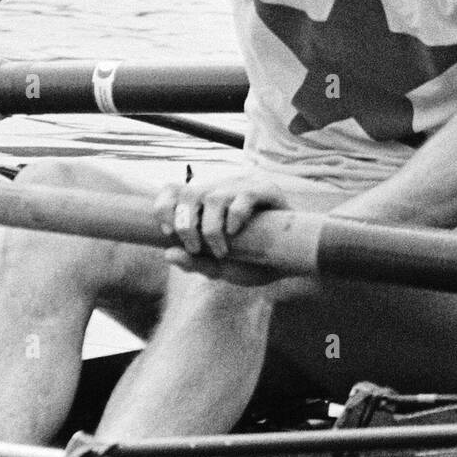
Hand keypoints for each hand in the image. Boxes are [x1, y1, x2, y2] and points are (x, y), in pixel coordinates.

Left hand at [155, 172, 292, 282]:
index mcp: (207, 202)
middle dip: (184, 223)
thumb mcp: (222, 269)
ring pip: (214, 196)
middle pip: (189, 191)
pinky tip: (235, 233)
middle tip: (194, 247)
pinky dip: (235, 216)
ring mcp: (245, 187)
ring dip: (210, 228)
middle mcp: (223, 189)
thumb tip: (168, 254)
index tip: (166, 232)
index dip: (164, 206)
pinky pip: (245, 196)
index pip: (174, 188)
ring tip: (220, 250)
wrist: (292, 262)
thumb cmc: (256, 261)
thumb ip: (196, 264)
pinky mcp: (268, 190)